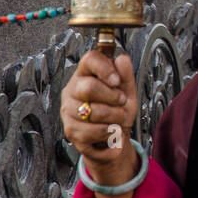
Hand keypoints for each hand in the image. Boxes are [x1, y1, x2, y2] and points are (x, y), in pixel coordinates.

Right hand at [60, 49, 138, 183]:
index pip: (90, 60)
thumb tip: (122, 59)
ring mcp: (69, 110)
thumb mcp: (128, 91)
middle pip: (89, 88)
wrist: (115, 137)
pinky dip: (108, 133)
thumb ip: (126, 75)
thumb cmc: (119, 110)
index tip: (116, 81)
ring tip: (118, 120)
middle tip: (122, 103)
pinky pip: (92, 132)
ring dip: (115, 118)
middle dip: (113, 98)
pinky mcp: (70, 130)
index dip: (104, 68)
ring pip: (93, 112)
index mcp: (87, 74)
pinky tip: (110, 131)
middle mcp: (73, 89)